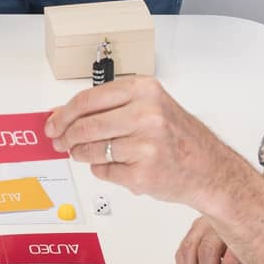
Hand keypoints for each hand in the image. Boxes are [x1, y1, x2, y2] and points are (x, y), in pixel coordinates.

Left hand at [44, 77, 240, 208]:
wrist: (210, 168)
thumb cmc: (179, 136)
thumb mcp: (150, 107)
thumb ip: (109, 106)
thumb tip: (63, 112)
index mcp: (144, 90)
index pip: (88, 100)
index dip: (64, 114)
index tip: (53, 123)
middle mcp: (146, 114)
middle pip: (86, 126)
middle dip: (66, 137)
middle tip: (60, 142)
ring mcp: (146, 145)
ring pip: (92, 151)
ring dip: (81, 154)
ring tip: (84, 154)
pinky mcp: (143, 174)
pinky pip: (105, 172)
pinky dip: (103, 170)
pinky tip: (116, 165)